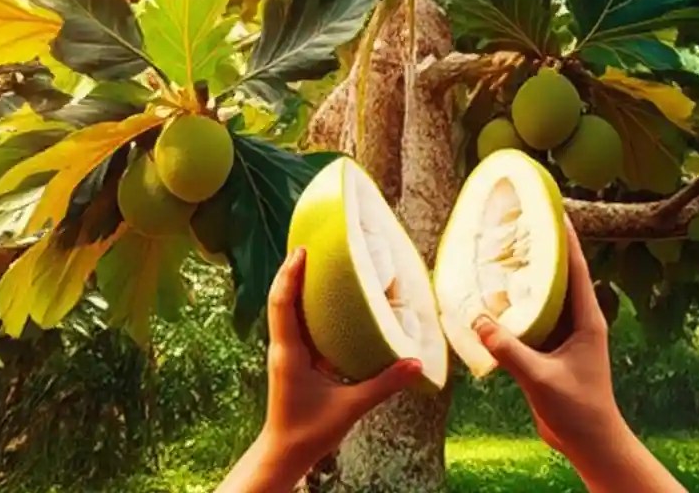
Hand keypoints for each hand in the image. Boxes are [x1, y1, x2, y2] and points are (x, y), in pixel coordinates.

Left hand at [217, 247, 422, 491]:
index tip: (302, 250)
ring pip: (288, 311)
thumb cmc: (309, 432)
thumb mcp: (351, 407)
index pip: (283, 303)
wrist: (285, 453)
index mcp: (289, 353)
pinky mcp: (294, 361)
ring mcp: (287, 354)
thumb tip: (416, 363)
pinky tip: (330, 302)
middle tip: (314, 245)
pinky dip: (309, 307)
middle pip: (282, 299)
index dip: (290, 274)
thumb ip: (384, 384)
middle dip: (294, 271)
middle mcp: (284, 347)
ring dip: (300, 286)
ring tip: (322, 264)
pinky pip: (300, 325)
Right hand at [472, 218, 684, 492]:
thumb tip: (478, 319)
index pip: (575, 267)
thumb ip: (510, 350)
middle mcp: (577, 320)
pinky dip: (513, 309)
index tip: (552, 207)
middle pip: (557, 275)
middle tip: (518, 222)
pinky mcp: (549, 351)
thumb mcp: (540, 378)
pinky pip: (530, 321)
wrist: (588, 441)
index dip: (564, 236)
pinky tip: (491, 300)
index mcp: (587, 319)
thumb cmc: (577, 409)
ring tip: (501, 255)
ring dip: (524, 279)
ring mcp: (563, 335)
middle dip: (540, 249)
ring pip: (542, 298)